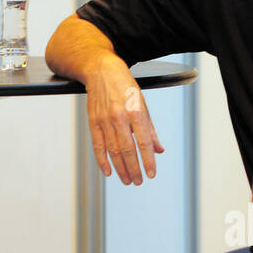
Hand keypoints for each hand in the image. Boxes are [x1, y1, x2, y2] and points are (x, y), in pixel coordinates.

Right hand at [85, 53, 164, 185]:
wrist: (101, 70)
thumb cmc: (124, 86)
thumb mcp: (142, 103)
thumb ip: (150, 129)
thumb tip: (159, 149)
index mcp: (135, 111)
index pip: (144, 141)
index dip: (148, 160)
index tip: (152, 173)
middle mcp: (119, 116)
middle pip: (127, 149)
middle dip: (134, 169)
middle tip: (139, 181)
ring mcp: (104, 120)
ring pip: (113, 150)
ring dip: (120, 168)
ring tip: (127, 180)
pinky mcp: (93, 122)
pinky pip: (98, 145)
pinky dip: (102, 160)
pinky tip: (108, 171)